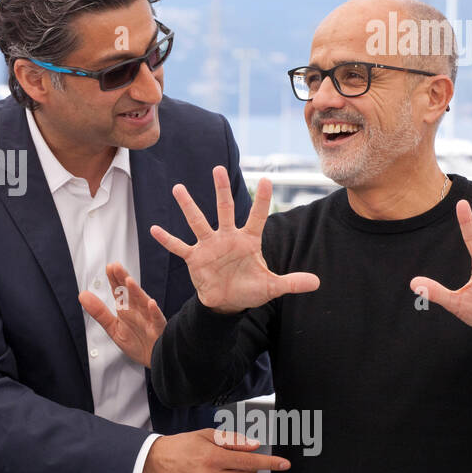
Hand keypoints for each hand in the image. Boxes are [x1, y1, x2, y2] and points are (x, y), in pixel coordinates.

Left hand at [79, 261, 164, 367]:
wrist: (154, 360)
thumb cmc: (137, 343)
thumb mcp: (113, 328)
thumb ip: (99, 312)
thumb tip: (82, 295)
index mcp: (127, 309)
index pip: (119, 291)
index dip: (114, 279)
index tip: (109, 267)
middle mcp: (138, 311)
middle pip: (130, 292)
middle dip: (123, 279)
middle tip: (116, 267)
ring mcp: (149, 319)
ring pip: (143, 302)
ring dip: (136, 292)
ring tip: (129, 281)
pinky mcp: (158, 330)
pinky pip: (157, 319)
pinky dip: (154, 312)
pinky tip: (151, 303)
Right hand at [141, 428, 289, 472]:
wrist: (155, 463)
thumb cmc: (182, 446)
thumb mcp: (206, 435)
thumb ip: (232, 441)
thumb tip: (255, 447)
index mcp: (212, 456)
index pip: (249, 462)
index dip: (270, 463)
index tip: (284, 464)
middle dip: (247, 471)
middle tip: (233, 463)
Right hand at [153, 165, 319, 313]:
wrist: (227, 303)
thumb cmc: (249, 289)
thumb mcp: (272, 287)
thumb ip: (292, 282)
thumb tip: (317, 282)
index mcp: (248, 241)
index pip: (257, 216)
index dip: (262, 200)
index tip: (267, 179)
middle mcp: (227, 238)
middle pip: (224, 209)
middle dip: (222, 190)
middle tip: (218, 169)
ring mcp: (209, 246)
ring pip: (198, 222)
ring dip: (188, 206)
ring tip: (178, 188)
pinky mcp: (194, 258)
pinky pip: (179, 247)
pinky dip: (167, 240)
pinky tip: (154, 229)